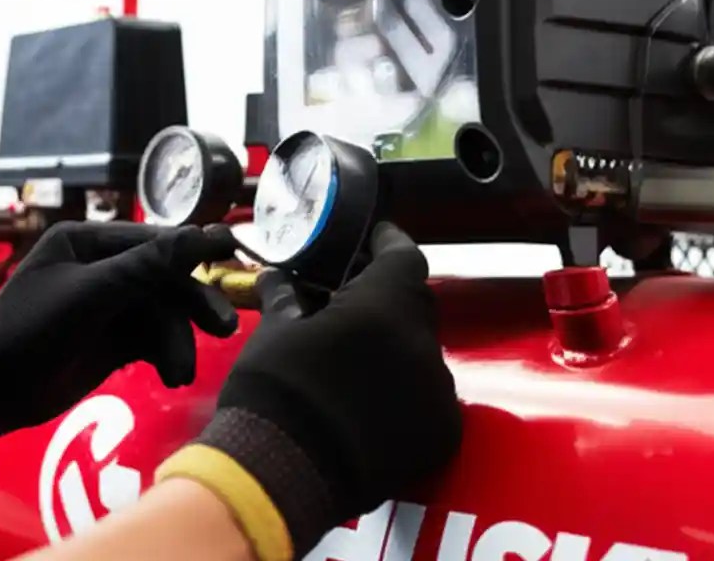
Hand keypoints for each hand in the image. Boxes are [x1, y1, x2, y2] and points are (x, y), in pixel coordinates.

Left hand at [0, 221, 239, 460]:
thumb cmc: (32, 328)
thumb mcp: (92, 293)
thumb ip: (149, 266)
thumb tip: (206, 234)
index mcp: (87, 242)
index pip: (153, 241)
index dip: (193, 251)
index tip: (234, 253)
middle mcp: (101, 269)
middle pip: (163, 280)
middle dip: (191, 306)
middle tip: (224, 328)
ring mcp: (108, 306)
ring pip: (161, 315)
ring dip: (175, 343)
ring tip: (178, 374)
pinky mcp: (113, 341)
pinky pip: (152, 340)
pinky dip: (165, 355)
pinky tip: (171, 375)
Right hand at [156, 222, 460, 558]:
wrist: (281, 473)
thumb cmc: (273, 394)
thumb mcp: (272, 334)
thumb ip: (286, 299)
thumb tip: (278, 280)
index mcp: (383, 307)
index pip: (404, 256)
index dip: (389, 244)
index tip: (375, 240)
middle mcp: (422, 344)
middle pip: (416, 304)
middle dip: (389, 298)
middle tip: (354, 302)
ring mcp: (437, 392)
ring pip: (424, 353)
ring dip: (397, 348)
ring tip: (358, 359)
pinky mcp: (442, 434)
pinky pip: (430, 398)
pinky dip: (407, 393)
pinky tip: (372, 402)